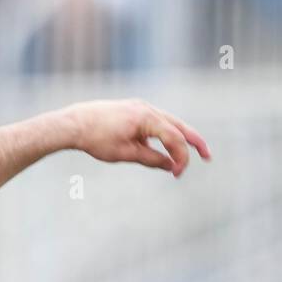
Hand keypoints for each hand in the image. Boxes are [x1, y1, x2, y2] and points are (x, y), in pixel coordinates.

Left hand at [62, 99, 210, 176]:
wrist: (74, 123)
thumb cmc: (96, 138)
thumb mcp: (126, 154)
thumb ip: (151, 159)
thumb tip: (170, 166)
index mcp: (146, 117)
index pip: (173, 137)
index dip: (180, 157)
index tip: (177, 174)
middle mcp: (146, 108)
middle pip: (178, 126)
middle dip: (194, 142)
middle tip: (208, 156)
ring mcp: (140, 107)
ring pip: (168, 123)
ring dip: (180, 137)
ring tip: (193, 151)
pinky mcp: (133, 110)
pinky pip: (155, 122)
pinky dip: (164, 133)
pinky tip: (165, 146)